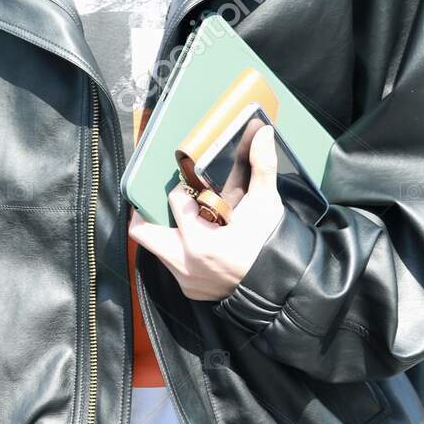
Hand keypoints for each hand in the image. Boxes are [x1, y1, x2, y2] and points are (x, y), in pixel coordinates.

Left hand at [129, 121, 284, 302]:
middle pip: (143, 232)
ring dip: (164, 231)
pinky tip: (194, 239)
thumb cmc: (271, 244)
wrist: (280, 286)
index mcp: (200, 239)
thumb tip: (262, 133)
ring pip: (155, 249)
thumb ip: (261, 166)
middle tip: (160, 201)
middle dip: (147, 212)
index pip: (175, 202)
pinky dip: (177, 250)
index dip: (183, 189)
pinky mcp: (189, 289)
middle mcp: (186, 262)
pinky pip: (170, 266)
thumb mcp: (265, 203)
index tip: (193, 187)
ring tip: (180, 219)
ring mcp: (185, 278)